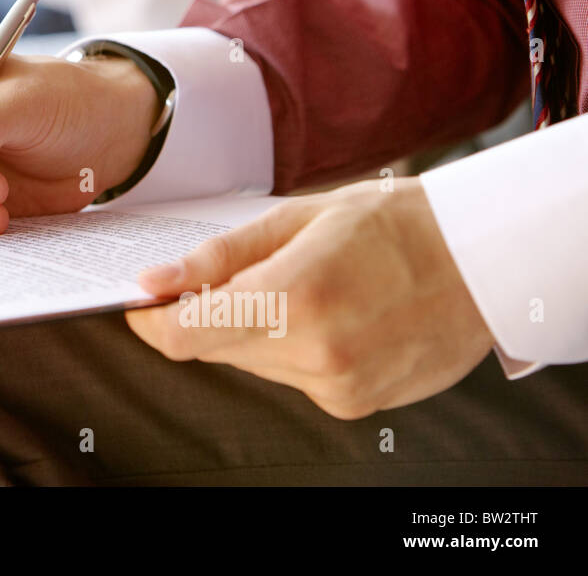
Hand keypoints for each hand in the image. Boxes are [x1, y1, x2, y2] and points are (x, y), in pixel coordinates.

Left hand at [124, 178, 493, 418]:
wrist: (483, 260)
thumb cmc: (391, 224)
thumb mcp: (296, 218)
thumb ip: (218, 256)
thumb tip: (155, 281)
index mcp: (294, 297)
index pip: (185, 335)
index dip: (151, 323)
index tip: (141, 305)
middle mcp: (316, 353)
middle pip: (216, 348)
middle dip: (210, 314)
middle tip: (238, 274)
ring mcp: (339, 387)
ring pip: (254, 365)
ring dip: (256, 331)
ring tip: (304, 286)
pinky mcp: (357, 405)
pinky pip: (294, 378)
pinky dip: (294, 349)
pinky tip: (332, 314)